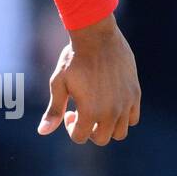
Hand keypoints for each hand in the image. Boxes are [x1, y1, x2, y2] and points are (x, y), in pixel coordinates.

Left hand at [38, 13, 140, 144]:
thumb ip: (54, 110)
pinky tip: (111, 103)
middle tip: (82, 114)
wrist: (96, 36)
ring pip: (120, 133)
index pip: (80, 137)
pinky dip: (123, 118)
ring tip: (97, 110)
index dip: (71, 128)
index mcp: (90, 110)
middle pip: (101, 139)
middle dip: (89, 132)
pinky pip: (133, 118)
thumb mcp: (59, 83)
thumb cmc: (73, 59)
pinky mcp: (135, 94)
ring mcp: (126, 103)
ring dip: (107, 127)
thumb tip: (42, 132)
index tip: (69, 113)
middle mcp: (111, 111)